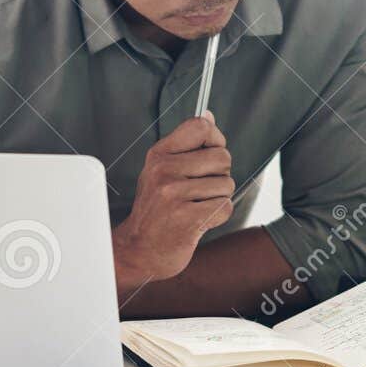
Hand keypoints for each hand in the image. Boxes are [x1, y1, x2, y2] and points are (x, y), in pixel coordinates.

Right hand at [113, 113, 234, 289]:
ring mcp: (173, 195)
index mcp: (158, 155)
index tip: (210, 153)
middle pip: (222, 156)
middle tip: (200, 190)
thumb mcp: (162, 171)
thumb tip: (209, 116)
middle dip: (219, 175)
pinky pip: (224, 207)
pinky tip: (198, 220)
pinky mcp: (186, 218)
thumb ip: (187, 145)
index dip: (215, 139)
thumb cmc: (156, 210)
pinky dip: (217, 216)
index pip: (200, 127)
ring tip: (196, 206)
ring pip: (226, 184)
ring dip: (218, 198)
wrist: (139, 250)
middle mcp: (163, 171)